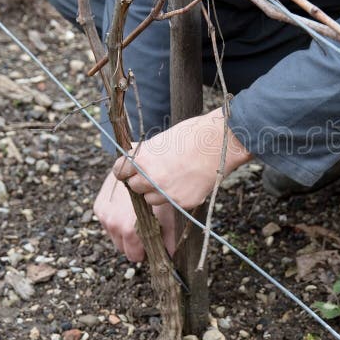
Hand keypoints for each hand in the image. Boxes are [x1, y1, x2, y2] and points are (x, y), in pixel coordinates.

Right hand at [93, 170, 177, 260]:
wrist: (140, 163)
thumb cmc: (158, 188)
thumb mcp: (168, 213)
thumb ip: (169, 236)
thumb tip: (170, 254)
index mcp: (129, 229)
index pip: (133, 255)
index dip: (144, 253)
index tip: (151, 247)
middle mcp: (113, 223)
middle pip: (122, 248)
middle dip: (134, 243)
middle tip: (146, 231)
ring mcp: (104, 214)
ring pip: (114, 236)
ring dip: (123, 232)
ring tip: (137, 218)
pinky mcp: (99, 205)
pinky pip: (107, 223)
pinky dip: (116, 219)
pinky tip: (127, 209)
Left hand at [113, 107, 251, 208]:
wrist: (219, 142)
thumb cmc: (190, 136)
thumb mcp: (160, 140)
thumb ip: (143, 154)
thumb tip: (130, 158)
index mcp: (142, 160)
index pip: (119, 172)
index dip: (126, 170)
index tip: (132, 170)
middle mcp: (151, 178)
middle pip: (135, 188)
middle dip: (143, 182)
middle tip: (158, 172)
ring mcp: (166, 193)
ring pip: (151, 200)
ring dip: (158, 192)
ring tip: (175, 177)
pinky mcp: (182, 202)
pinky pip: (171, 203)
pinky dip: (176, 196)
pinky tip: (188, 182)